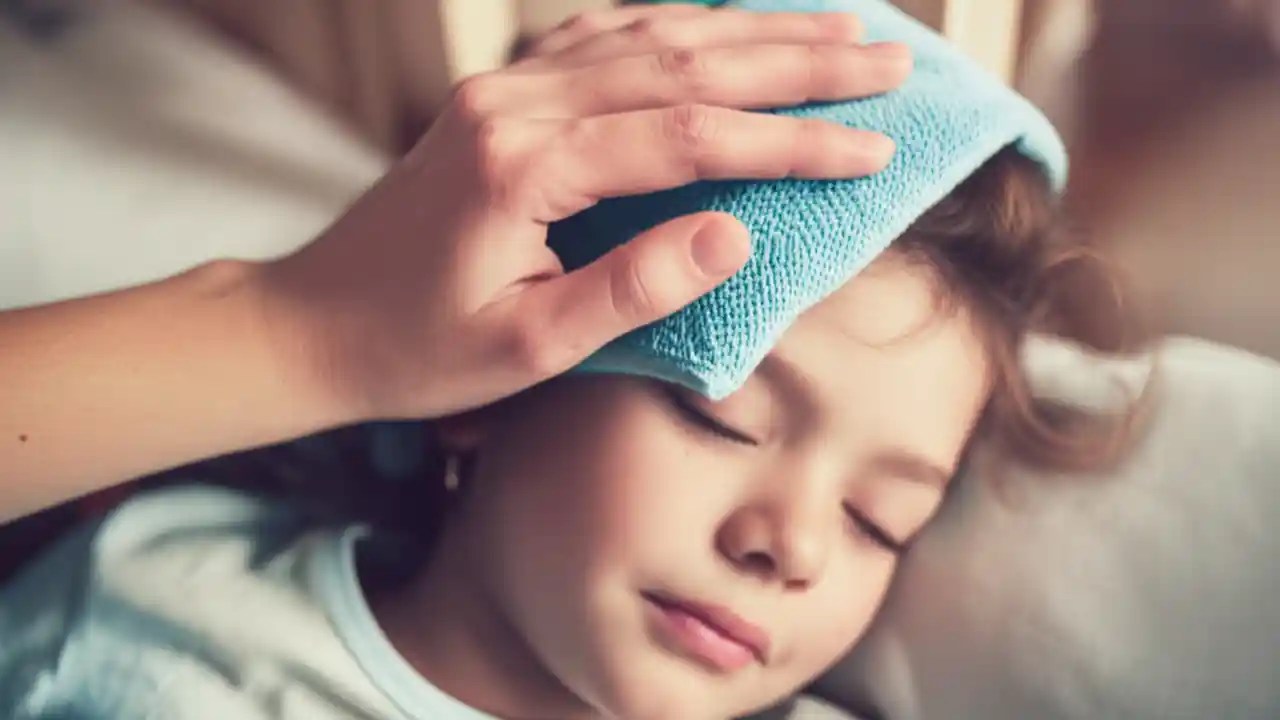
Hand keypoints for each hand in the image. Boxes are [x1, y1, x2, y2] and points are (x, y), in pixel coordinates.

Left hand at [261, 5, 911, 421]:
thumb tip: (737, 235)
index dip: (789, 140)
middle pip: (682, 61)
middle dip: (796, 60)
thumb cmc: (419, 350)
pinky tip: (724, 21)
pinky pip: (602, 39)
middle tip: (890, 56)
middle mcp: (517, 105)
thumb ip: (632, 289)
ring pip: (649, 37)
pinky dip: (676, 24)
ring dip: (750, 30)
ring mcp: (505, 90)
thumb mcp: (529, 348)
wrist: (318, 322)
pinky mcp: (501, 96)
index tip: (873, 145)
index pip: (688, 136)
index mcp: (525, 166)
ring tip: (838, 27)